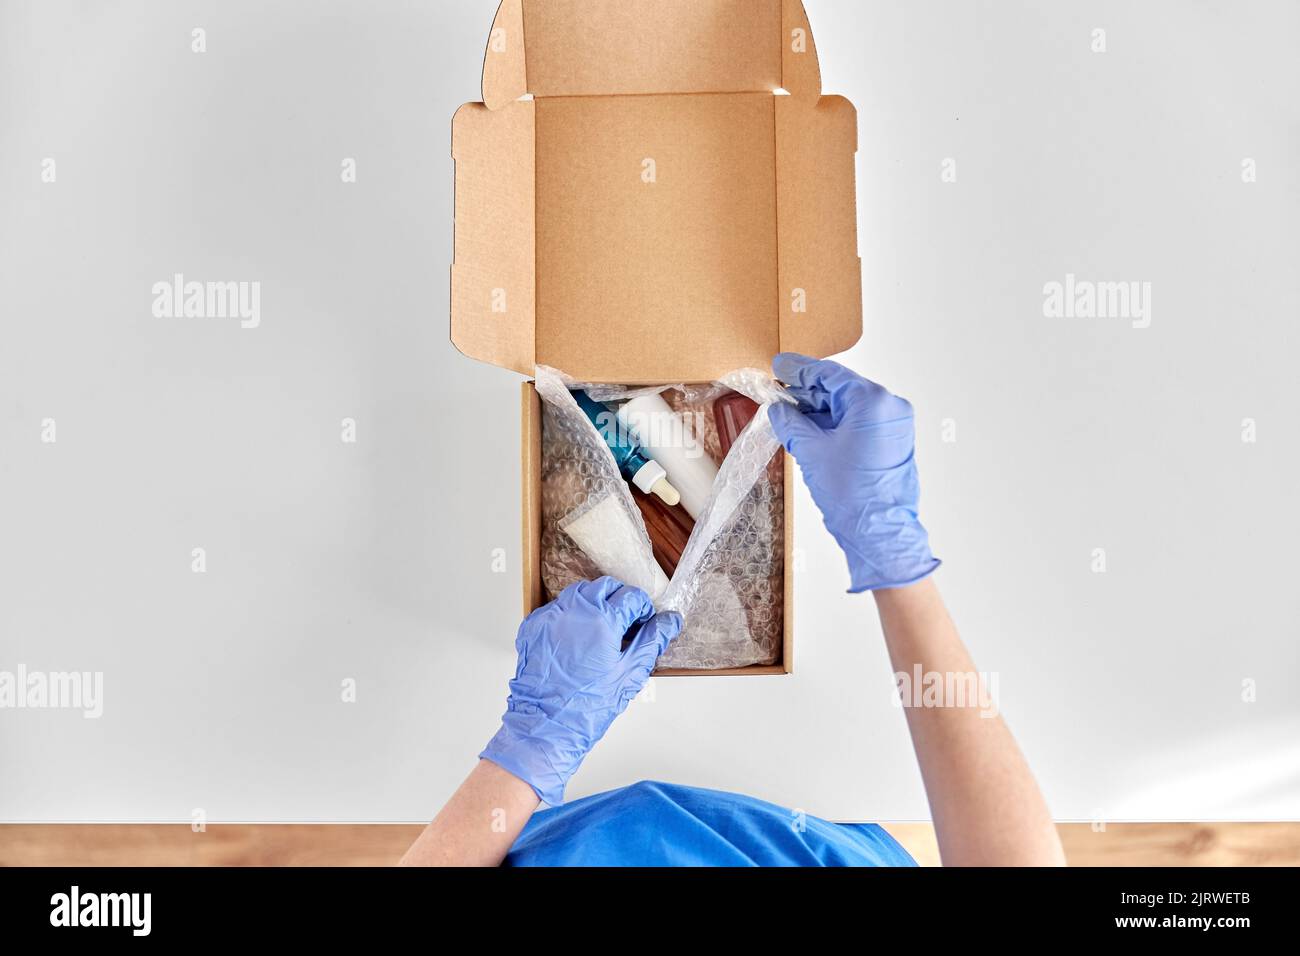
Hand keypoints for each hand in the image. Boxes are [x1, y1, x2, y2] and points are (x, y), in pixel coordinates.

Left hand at [479, 577, 681, 805]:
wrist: (546, 725)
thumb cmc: (587, 706)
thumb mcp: (630, 674)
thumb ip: (652, 640)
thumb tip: (670, 621)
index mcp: (601, 620)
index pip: (631, 596)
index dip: (643, 609)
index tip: (644, 621)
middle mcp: (573, 611)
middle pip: (604, 587)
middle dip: (619, 599)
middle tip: (626, 622)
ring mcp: (551, 617)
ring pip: (578, 592)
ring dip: (594, 602)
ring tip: (602, 628)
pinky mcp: (534, 627)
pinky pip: (556, 608)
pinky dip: (570, 615)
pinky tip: (577, 638)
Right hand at [768, 353, 939, 592]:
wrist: (879, 533)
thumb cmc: (853, 495)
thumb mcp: (812, 451)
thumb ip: (792, 423)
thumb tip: (779, 410)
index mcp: (874, 402)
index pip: (831, 375)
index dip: (801, 370)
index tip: (781, 366)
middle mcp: (889, 408)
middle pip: (841, 389)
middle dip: (808, 391)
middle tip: (779, 390)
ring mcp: (893, 426)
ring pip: (849, 407)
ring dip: (819, 409)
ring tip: (789, 412)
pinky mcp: (891, 442)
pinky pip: (858, 423)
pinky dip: (834, 423)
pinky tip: (809, 427)